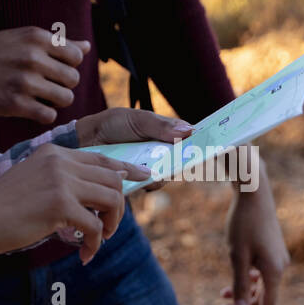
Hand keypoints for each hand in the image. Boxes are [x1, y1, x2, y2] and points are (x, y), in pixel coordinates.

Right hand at [0, 26, 89, 123]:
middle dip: (62, 85)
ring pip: (65, 98)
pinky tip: (30, 108)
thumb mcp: (20, 38)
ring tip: (39, 98)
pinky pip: (48, 115)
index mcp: (36, 37)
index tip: (53, 70)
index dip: (67, 66)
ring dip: (55, 101)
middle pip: (73, 79)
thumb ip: (56, 43)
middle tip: (45, 87)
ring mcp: (25, 81)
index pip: (75, 56)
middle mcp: (33, 57)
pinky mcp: (15, 104)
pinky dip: (43, 114)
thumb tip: (86, 47)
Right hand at [0, 143, 153, 265]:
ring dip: (110, 224)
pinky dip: (94, 245)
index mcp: (53, 152)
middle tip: (107, 228)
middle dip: (118, 207)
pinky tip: (83, 255)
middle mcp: (59, 161)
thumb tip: (99, 197)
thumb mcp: (34, 182)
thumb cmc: (1, 208)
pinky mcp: (59, 205)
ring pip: (112, 198)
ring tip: (97, 240)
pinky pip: (95, 227)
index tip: (144, 177)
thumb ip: (63, 181)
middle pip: (113, 178)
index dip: (126, 169)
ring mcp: (60, 181)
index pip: (102, 158)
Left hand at [77, 106, 193, 190]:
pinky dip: (149, 181)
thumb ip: (160, 125)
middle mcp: (163, 152)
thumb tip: (190, 131)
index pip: (192, 140)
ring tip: (154, 167)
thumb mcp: (137, 119)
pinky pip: (152, 185)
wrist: (86, 139)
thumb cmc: (113, 124)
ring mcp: (151, 167)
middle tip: (186, 159)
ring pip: (169, 175)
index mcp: (167, 133)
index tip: (217, 146)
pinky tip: (142, 174)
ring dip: (164, 172)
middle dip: (188, 162)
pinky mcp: (139, 181)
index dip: (204, 144)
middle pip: (184, 161)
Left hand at [222, 164, 289, 304]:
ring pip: (263, 284)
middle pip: (265, 297)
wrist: (254, 192)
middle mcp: (281, 266)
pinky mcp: (273, 248)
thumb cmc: (243, 222)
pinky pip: (263, 272)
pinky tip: (236, 276)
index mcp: (274, 271)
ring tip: (223, 294)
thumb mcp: (237, 255)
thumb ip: (240, 284)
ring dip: (245, 291)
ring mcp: (278, 257)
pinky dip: (250, 278)